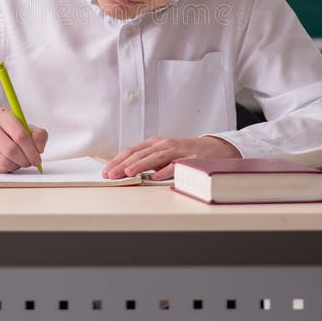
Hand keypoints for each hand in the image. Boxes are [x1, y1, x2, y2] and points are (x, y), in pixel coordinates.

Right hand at [0, 108, 47, 172]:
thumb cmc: (4, 132)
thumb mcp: (22, 127)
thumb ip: (37, 135)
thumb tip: (39, 149)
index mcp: (2, 115)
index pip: (20, 135)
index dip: (32, 149)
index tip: (38, 157)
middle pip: (12, 150)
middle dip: (26, 160)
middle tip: (31, 162)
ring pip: (5, 162)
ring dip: (17, 166)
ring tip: (20, 162)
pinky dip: (8, 169)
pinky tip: (9, 162)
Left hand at [102, 134, 240, 181]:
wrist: (215, 148)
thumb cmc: (186, 153)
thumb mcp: (164, 154)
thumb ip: (148, 161)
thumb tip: (125, 172)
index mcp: (155, 144)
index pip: (132, 151)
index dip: (118, 160)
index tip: (107, 171)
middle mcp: (164, 145)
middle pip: (140, 154)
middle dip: (123, 164)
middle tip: (112, 175)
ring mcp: (177, 151)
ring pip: (155, 157)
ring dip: (140, 165)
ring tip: (128, 173)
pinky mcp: (190, 159)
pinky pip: (176, 165)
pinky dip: (165, 170)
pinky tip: (155, 177)